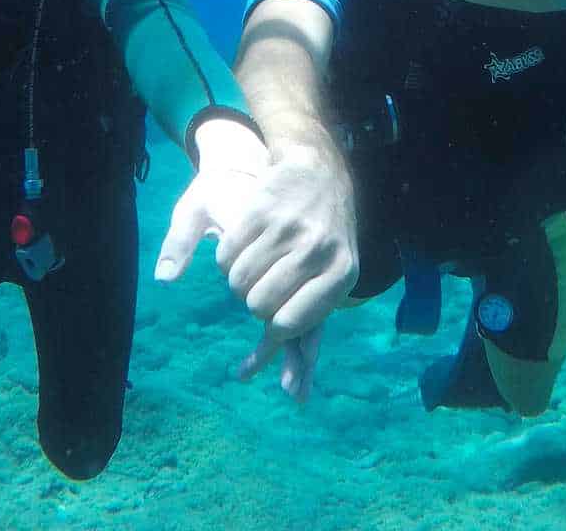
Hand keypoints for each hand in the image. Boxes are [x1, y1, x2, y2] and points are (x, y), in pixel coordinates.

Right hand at [161, 145, 357, 401]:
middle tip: (258, 289)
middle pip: (260, 307)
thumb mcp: (326, 281)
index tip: (267, 354)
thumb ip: (303, 334)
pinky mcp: (264, 210)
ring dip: (235, 280)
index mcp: (342, 275)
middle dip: (251, 304)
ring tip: (251, 262)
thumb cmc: (321, 239)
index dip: (273, 343)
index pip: (295, 328)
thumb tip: (298, 397)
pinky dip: (223, 256)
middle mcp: (319, 252)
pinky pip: (226, 254)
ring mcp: (290, 229)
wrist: (316, 168)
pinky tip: (234, 244)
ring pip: (238, 282)